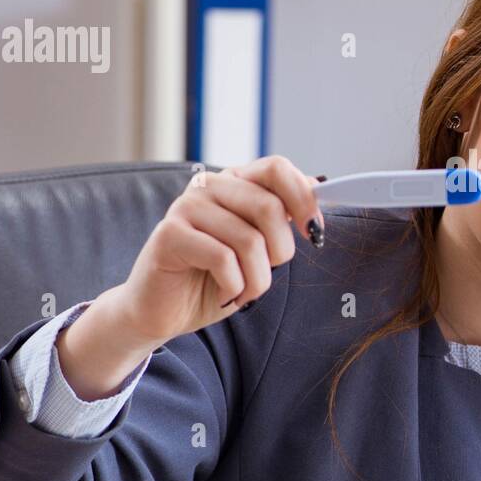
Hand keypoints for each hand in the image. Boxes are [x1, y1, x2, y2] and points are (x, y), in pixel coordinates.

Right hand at [55, 157, 322, 399]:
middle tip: (266, 272)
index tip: (313, 233)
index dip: (303, 199)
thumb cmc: (213, 279)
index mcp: (233, 182)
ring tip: (243, 291)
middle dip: (280, 251)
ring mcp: (186, 207)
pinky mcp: (169, 235)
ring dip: (257, 279)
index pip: (277, 168)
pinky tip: (224, 293)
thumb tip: (318, 187)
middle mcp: (209, 186)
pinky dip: (235, 286)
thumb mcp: (258, 247)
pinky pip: (223, 259)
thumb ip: (280, 216)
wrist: (162, 313)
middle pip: (269, 206)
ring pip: (250, 240)